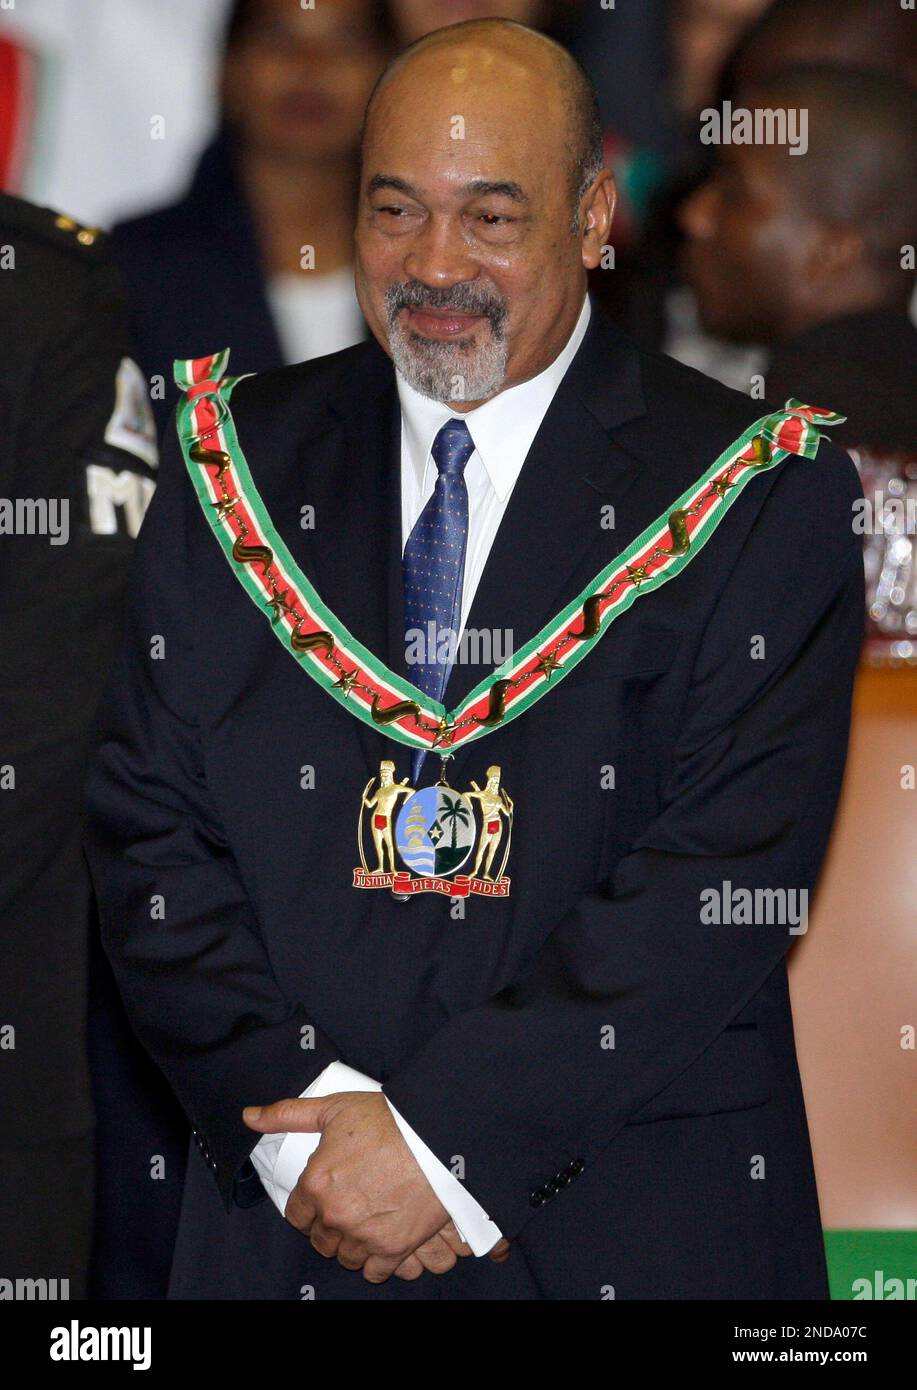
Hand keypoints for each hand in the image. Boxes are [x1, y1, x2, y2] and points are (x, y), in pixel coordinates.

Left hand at [244, 1091, 461, 1281]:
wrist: (434, 1136)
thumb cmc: (388, 1120)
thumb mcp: (332, 1108)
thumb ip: (287, 1114)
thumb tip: (251, 1117)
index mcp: (316, 1184)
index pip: (297, 1215)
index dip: (308, 1207)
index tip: (320, 1200)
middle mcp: (335, 1215)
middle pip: (320, 1238)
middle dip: (329, 1226)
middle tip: (346, 1209)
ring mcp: (364, 1235)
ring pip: (345, 1256)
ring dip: (350, 1244)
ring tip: (363, 1224)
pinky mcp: (393, 1247)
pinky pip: (374, 1271)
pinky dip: (375, 1262)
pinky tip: (380, 1243)